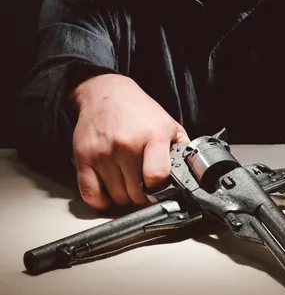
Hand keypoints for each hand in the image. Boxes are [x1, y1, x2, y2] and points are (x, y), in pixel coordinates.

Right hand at [69, 74, 188, 209]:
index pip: (156, 176)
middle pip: (136, 193)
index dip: (161, 189)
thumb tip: (191, 174)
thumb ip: (180, 149)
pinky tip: (109, 191)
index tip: (160, 187)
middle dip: (143, 195)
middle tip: (144, 187)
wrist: (105, 94)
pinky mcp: (84, 158)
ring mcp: (103, 153)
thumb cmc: (138, 111)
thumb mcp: (167, 124)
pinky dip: (101, 200)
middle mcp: (126, 145)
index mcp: (152, 136)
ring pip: (116, 197)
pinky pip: (91, 195)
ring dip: (124, 197)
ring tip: (129, 183)